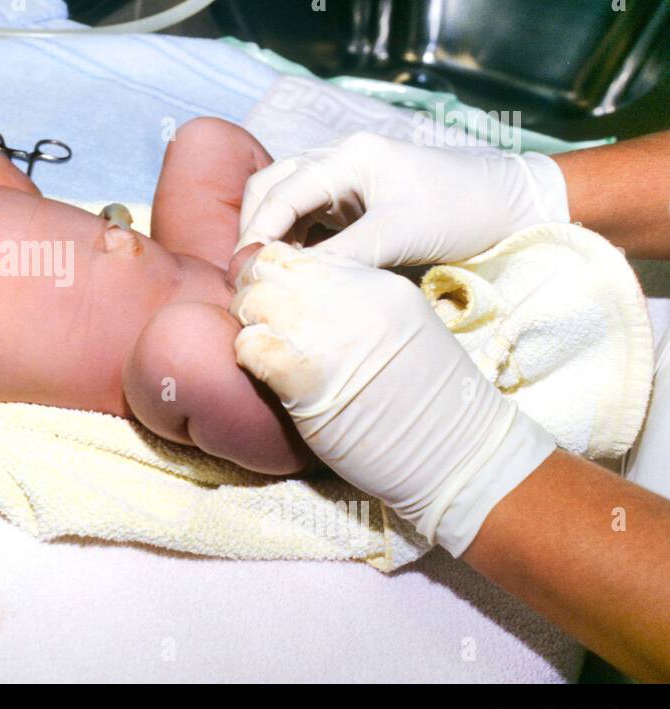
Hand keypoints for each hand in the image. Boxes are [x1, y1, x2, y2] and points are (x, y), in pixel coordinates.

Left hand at [230, 242, 555, 554]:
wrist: (461, 453)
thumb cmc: (433, 402)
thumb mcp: (403, 326)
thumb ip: (354, 303)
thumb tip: (301, 296)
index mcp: (374, 283)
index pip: (300, 255)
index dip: (276, 274)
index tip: (277, 301)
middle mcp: (349, 297)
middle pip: (268, 266)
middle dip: (254, 291)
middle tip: (261, 323)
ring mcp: (325, 332)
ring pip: (252, 299)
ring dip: (248, 323)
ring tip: (265, 349)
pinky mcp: (303, 375)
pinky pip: (249, 344)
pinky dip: (248, 357)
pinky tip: (268, 374)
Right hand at [236, 132, 570, 266]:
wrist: (513, 205)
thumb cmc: (463, 211)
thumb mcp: (401, 236)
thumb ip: (343, 257)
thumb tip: (293, 281)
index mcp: (350, 156)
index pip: (281, 191)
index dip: (256, 231)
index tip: (243, 270)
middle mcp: (340, 159)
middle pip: (271, 187)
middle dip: (253, 228)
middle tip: (244, 274)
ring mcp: (346, 179)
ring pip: (286, 202)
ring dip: (270, 236)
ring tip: (265, 275)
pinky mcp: (355, 201)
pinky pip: (308, 217)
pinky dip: (293, 241)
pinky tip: (293, 269)